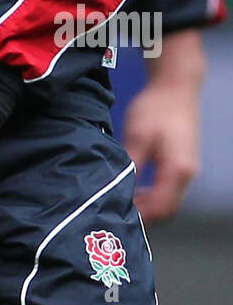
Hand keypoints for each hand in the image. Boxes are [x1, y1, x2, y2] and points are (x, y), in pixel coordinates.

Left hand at [123, 82, 200, 221]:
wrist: (175, 87)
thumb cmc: (156, 109)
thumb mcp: (136, 136)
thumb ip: (130, 166)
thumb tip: (118, 190)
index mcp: (177, 170)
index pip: (160, 208)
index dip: (139, 217)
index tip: (116, 216)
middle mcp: (187, 175)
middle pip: (167, 210)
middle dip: (143, 216)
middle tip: (116, 213)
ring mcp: (187, 170)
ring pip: (169, 201)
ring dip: (148, 206)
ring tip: (122, 204)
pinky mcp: (182, 164)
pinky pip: (169, 190)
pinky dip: (153, 196)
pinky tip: (134, 191)